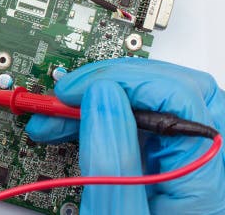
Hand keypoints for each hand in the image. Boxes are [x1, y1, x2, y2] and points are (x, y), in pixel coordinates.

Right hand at [25, 58, 224, 214]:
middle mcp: (215, 171)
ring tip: (57, 118)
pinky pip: (147, 129)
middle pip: (179, 93)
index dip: (123, 81)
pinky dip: (107, 121)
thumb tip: (98, 98)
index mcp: (210, 186)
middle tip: (64, 99)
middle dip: (111, 85)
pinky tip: (75, 130)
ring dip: (104, 101)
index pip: (181, 99)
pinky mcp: (177, 172)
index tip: (72, 92)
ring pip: (162, 107)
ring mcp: (198, 171)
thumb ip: (110, 162)